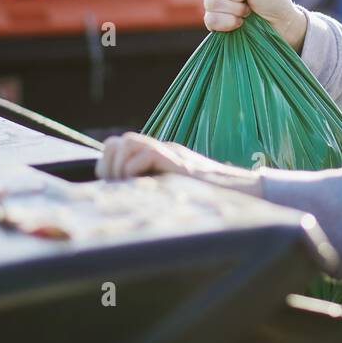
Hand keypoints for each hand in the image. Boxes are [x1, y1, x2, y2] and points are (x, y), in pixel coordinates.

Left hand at [95, 132, 263, 197]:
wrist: (235, 195)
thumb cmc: (203, 201)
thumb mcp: (170, 193)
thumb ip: (150, 188)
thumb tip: (123, 199)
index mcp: (155, 157)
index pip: (115, 146)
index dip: (107, 164)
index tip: (114, 185)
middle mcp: (159, 150)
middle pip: (117, 141)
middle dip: (109, 165)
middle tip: (119, 185)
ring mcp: (169, 152)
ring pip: (127, 142)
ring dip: (121, 166)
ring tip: (130, 184)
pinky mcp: (177, 160)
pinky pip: (145, 155)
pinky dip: (137, 170)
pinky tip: (146, 184)